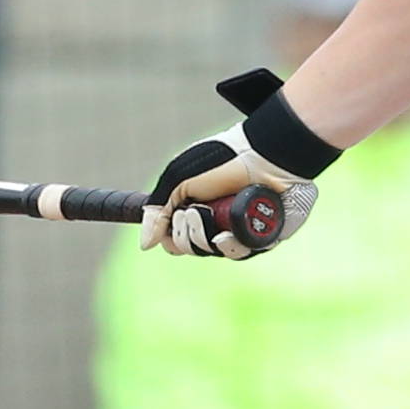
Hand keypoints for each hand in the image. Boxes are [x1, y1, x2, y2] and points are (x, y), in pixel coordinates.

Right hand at [143, 67, 322, 257]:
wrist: (264, 155)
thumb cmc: (223, 159)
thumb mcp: (179, 179)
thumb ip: (158, 211)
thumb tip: (145, 245)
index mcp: (195, 207)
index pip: (174, 239)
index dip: (170, 235)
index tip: (175, 217)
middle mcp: (216, 221)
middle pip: (190, 249)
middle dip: (186, 233)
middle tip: (194, 210)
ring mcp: (238, 230)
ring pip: (213, 253)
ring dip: (204, 237)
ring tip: (210, 213)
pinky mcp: (261, 236)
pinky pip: (239, 253)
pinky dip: (229, 245)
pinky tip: (225, 233)